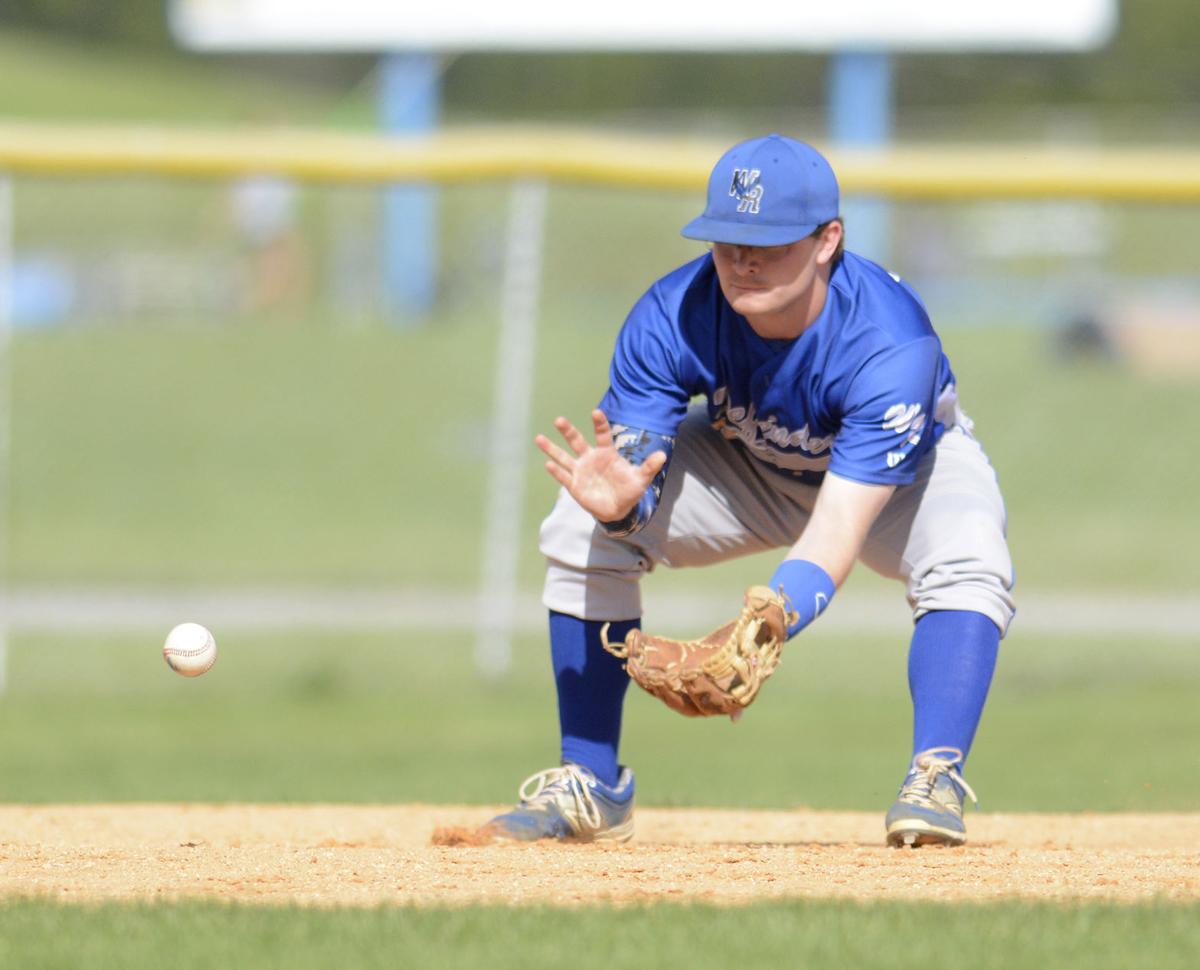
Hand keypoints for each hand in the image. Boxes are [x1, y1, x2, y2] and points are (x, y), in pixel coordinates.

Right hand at [535, 409, 666, 522]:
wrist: (618, 509)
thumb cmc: (629, 490)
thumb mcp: (641, 479)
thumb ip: (649, 467)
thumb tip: (663, 455)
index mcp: (606, 453)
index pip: (602, 434)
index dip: (599, 423)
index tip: (596, 412)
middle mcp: (590, 458)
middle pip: (577, 441)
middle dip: (568, 431)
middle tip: (559, 420)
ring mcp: (580, 471)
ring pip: (563, 456)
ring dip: (551, 448)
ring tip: (539, 438)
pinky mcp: (574, 485)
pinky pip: (563, 476)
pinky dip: (556, 471)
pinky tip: (548, 464)